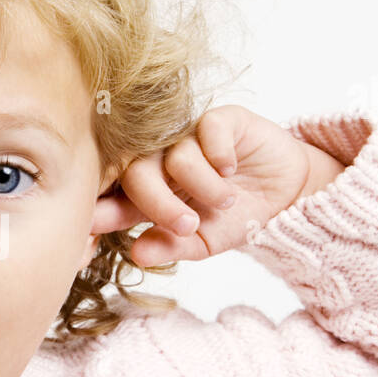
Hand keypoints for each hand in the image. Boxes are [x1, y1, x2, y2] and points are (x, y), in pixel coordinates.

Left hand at [92, 105, 325, 265]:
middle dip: (158, 202)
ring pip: (175, 154)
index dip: (103, 211)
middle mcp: (164, 164)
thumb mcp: (205, 242)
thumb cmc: (238, 217)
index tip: (90, 225)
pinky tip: (231, 168)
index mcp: (151, 195)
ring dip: (201, 184)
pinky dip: (218, 152)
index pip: (118, 200)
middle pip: (138, 173)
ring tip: (225, 200)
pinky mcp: (221, 120)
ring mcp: (190, 140)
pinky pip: (208, 128)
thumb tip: (137, 255)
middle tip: (186, 225)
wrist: (287, 197)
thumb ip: (171, 247)